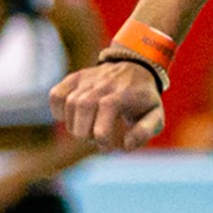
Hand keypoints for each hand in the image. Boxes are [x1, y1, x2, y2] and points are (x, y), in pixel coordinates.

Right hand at [50, 60, 165, 151]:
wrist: (136, 67)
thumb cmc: (144, 98)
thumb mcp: (156, 115)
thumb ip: (145, 132)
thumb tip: (126, 145)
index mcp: (121, 97)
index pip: (102, 123)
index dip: (102, 140)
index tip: (108, 146)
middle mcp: (102, 86)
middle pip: (83, 112)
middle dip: (85, 134)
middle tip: (95, 138)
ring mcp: (86, 80)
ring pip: (69, 105)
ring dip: (73, 125)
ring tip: (86, 129)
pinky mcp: (75, 78)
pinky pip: (56, 95)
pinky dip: (58, 110)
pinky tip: (71, 118)